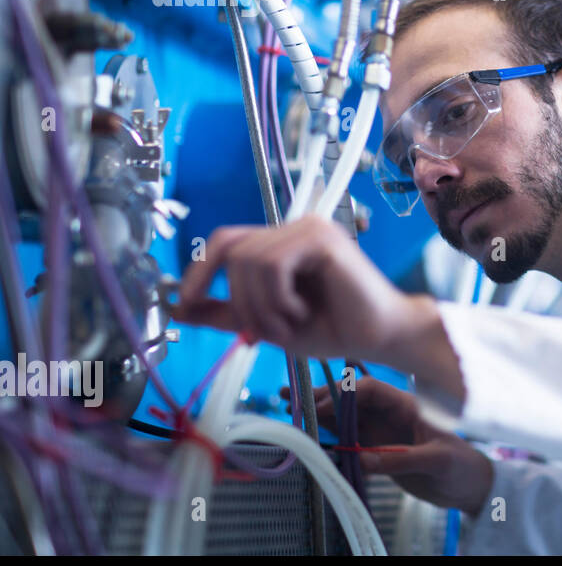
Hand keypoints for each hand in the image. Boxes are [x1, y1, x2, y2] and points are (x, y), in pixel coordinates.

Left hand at [166, 215, 464, 408]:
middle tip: (258, 332)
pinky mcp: (322, 241)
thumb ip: (226, 314)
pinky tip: (301, 312)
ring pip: (250, 261)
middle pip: (232, 251)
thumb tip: (179, 309)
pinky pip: (274, 265)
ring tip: (287, 325)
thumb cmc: (334, 329)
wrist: (379, 338)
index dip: (198, 272)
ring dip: (260, 306)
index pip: (225, 242)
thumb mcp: (267, 323)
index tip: (184, 305)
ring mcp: (310, 229)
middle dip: (235, 299)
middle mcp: (296, 228)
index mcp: (283, 243)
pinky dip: (278, 299)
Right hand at [303, 377, 492, 513]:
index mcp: (408, 406)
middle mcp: (391, 414)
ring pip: (345, 418)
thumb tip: (361, 459)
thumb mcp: (437, 461)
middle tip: (290, 400)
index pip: (372, 389)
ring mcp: (382, 432)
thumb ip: (402, 459)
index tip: (321, 405)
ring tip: (289, 410)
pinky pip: (347, 439)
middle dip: (322, 398)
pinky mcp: (377, 450)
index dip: (345, 394)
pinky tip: (307, 433)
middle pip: (352, 400)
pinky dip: (327, 436)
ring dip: (319, 414)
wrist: (468, 486)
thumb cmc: (461, 466)